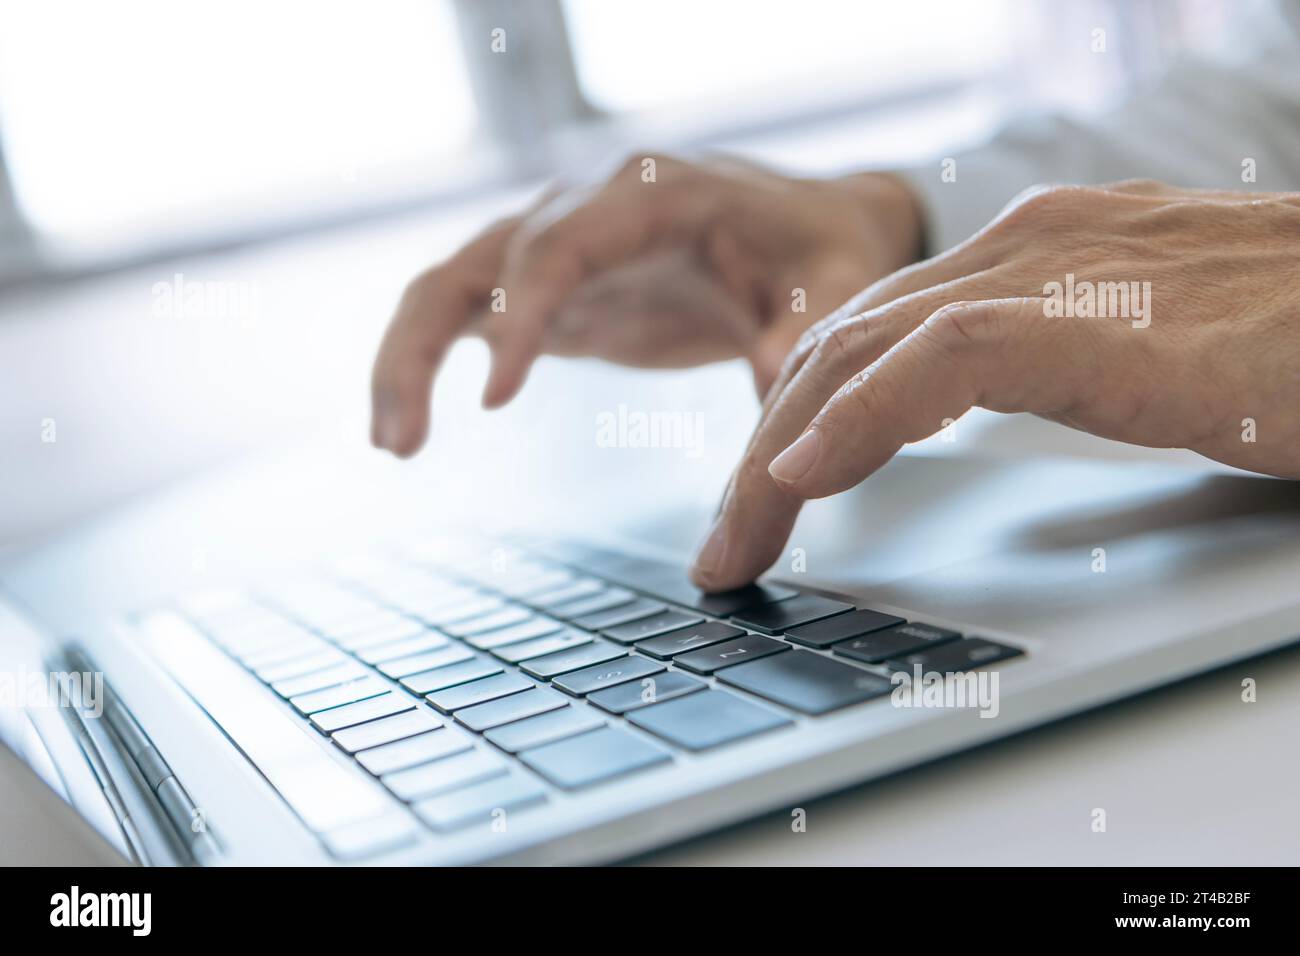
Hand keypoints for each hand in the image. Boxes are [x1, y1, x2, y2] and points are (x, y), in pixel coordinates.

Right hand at [370, 154, 921, 454]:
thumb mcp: (831, 286)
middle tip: (404, 438)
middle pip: (474, 262)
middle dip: (424, 344)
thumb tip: (773, 403)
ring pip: (450, 287)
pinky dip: (428, 367)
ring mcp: (559, 252)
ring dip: (406, 359)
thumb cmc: (819, 249)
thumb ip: (801, 336)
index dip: (520, 312)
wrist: (812, 233)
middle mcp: (585, 212)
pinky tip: (410, 429)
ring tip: (393, 444)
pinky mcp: (554, 296)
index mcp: (648, 195)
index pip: (557, 244)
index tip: (498, 394)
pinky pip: (467, 319)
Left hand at [689, 181, 1299, 590]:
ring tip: (738, 540)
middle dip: (762, 452)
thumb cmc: (1286, 339)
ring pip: (864, 352)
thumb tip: (963, 421)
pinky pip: (944, 361)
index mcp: (1024, 258)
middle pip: (839, 347)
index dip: (794, 421)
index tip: (759, 505)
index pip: (864, 337)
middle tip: (724, 546)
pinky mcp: (1097, 317)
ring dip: (782, 454)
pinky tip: (809, 476)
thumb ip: (1040, 369)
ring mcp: (1054, 273)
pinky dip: (865, 417)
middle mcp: (1020, 250)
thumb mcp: (1129, 354)